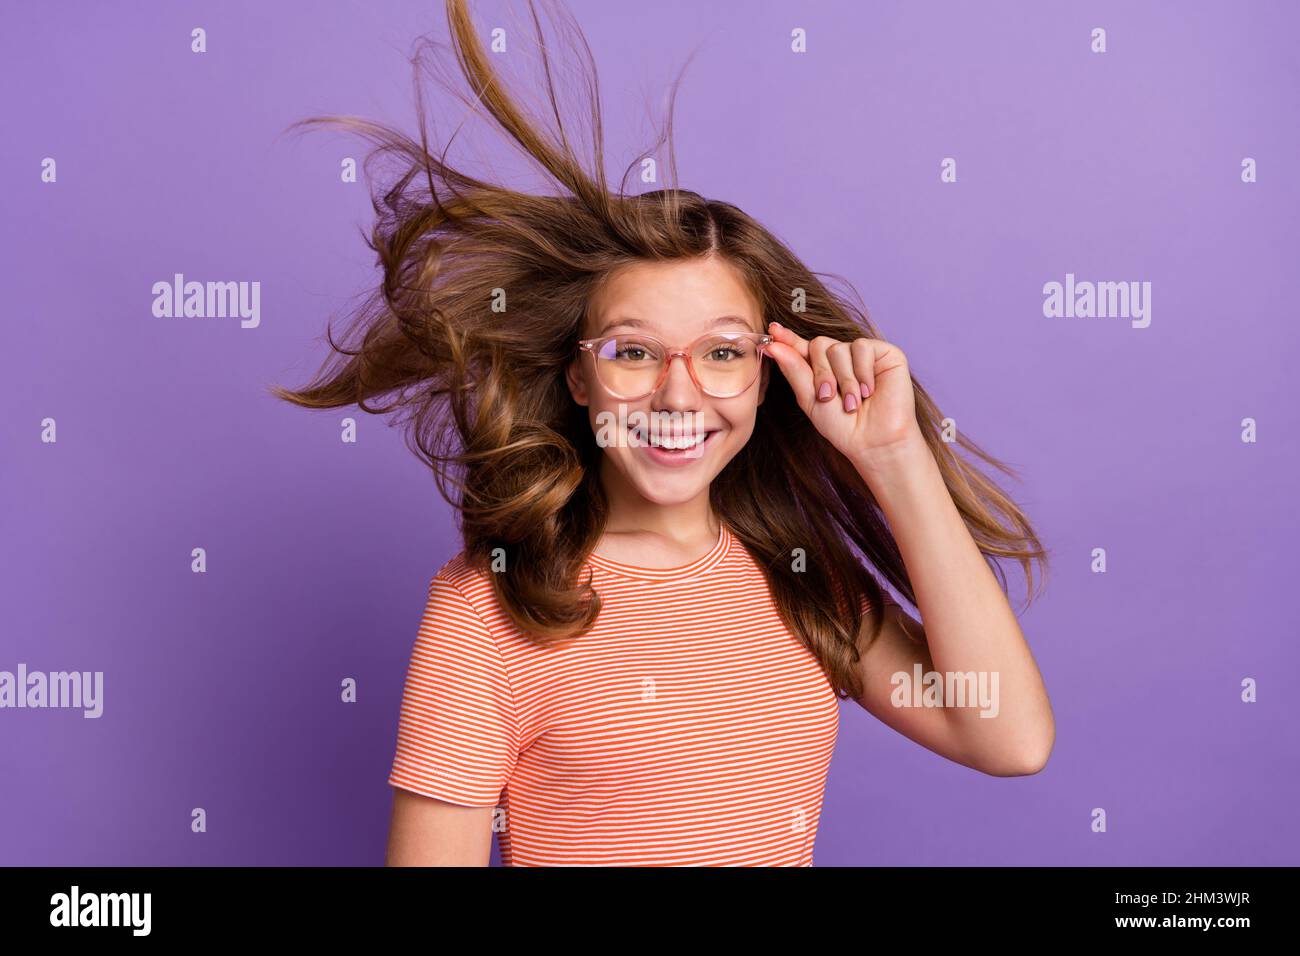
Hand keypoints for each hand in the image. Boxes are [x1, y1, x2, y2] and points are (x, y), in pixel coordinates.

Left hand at [764, 321, 923, 468]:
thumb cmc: (843, 426)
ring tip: (853, 403)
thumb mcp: (810, 399)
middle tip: (829, 397)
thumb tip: (772, 344)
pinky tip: (870, 391)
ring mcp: (862, 355)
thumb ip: (793, 370)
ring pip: (839, 348)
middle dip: (821, 374)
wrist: (874, 441)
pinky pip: (862, 348)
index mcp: (822, 368)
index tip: (772, 330)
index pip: (802, 347)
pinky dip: (862, 372)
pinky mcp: (884, 353)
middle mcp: (841, 358)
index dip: (787, 338)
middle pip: (818, 345)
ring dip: (844, 380)